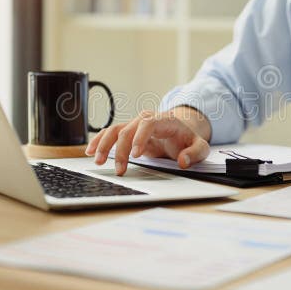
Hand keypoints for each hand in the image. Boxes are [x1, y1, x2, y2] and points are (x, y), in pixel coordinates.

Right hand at [85, 108, 211, 175]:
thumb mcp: (200, 146)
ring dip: (104, 144)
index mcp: (164, 120)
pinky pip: (110, 133)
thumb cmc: (188, 138)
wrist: (180, 129)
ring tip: (97, 160)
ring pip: (115, 130)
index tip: (136, 155)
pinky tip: (90, 151)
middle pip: (128, 129)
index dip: (140, 138)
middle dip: (121, 150)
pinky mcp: (128, 132)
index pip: (148, 124)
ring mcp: (135, 124)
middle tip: (120, 169)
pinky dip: (99, 140)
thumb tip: (183, 161)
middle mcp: (146, 119)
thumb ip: (194, 153)